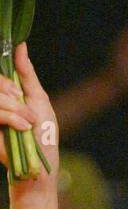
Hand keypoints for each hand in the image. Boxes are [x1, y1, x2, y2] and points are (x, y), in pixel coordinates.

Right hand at [0, 44, 59, 188]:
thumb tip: (20, 46)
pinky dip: (11, 119)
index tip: (18, 87)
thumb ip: (26, 73)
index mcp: (6, 90)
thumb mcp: (39, 99)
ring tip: (28, 122)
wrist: (38, 163)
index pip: (0, 72)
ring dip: (15, 109)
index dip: (5, 78)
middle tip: (24, 105)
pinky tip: (22, 128)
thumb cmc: (42, 132)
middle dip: (11, 93)